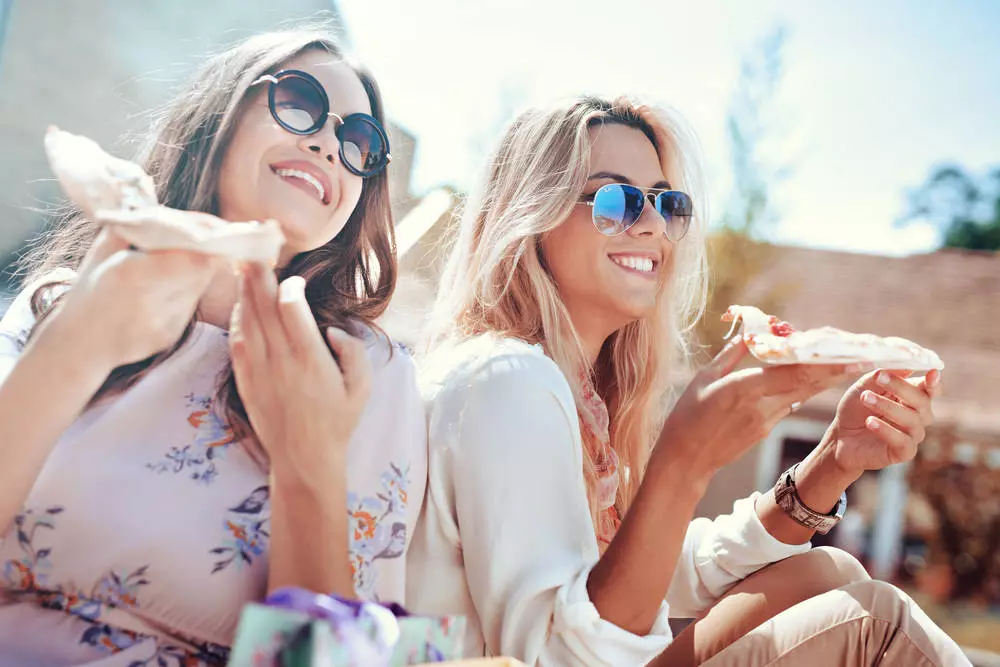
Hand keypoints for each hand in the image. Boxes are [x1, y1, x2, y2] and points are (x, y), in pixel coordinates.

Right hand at [52, 229, 217, 371]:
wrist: (79, 344)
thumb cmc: (89, 292)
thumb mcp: (103, 251)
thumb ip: (129, 225)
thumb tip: (150, 200)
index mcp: (133, 274)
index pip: (191, 253)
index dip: (200, 237)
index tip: (199, 226)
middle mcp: (153, 299)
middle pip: (202, 269)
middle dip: (202, 251)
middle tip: (194, 239)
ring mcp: (165, 321)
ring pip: (198, 286)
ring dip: (195, 270)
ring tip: (173, 264)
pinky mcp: (171, 335)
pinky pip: (189, 305)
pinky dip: (185, 292)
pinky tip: (163, 290)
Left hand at [229, 263, 371, 487]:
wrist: (304, 459)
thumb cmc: (337, 422)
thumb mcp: (361, 388)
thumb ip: (353, 353)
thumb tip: (333, 331)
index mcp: (310, 358)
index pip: (292, 307)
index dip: (290, 285)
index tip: (294, 279)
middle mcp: (281, 359)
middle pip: (263, 305)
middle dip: (257, 273)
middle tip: (252, 245)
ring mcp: (259, 369)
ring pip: (247, 319)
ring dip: (244, 290)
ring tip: (242, 264)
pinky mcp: (245, 380)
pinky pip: (236, 341)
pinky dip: (236, 318)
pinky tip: (238, 303)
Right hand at [654, 338, 870, 480]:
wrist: (687, 457)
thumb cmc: (688, 414)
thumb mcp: (704, 378)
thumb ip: (730, 355)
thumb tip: (749, 335)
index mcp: (744, 388)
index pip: (792, 373)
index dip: (823, 363)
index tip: (847, 354)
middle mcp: (761, 405)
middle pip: (806, 385)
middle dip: (835, 371)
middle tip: (861, 357)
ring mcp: (765, 421)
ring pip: (801, 395)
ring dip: (822, 380)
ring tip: (844, 365)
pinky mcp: (765, 430)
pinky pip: (788, 405)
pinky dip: (801, 391)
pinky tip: (812, 381)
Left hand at [827, 368, 941, 474]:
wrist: (841, 437)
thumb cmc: (856, 409)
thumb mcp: (865, 387)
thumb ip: (883, 375)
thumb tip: (906, 364)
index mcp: (913, 398)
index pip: (930, 389)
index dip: (934, 382)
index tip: (932, 373)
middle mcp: (919, 416)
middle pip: (922, 401)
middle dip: (900, 387)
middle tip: (879, 377)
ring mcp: (913, 435)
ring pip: (911, 420)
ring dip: (887, 406)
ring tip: (865, 398)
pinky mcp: (904, 452)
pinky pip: (902, 441)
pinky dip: (886, 429)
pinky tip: (869, 422)